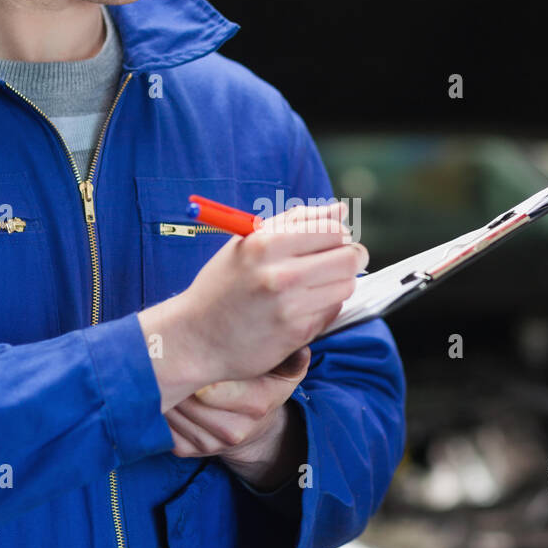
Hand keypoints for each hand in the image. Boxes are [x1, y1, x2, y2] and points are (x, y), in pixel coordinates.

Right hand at [144, 201, 367, 388]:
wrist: (196, 337)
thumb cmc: (223, 285)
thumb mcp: (249, 242)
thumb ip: (296, 222)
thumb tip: (340, 210)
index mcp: (265, 244)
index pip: (331, 230)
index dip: (340, 233)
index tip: (335, 240)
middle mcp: (279, 275)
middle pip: (349, 258)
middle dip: (352, 256)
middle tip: (341, 260)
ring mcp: (289, 307)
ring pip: (346, 286)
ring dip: (339, 283)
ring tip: (316, 284)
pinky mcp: (296, 334)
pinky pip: (332, 311)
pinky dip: (324, 306)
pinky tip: (303, 306)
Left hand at [165, 348, 310, 469]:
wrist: (256, 432)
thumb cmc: (265, 389)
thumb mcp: (285, 373)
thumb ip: (293, 359)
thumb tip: (300, 349)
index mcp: (257, 404)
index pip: (214, 388)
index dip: (195, 366)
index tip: (184, 345)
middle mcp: (233, 429)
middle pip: (188, 399)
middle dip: (175, 376)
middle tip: (163, 353)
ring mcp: (209, 444)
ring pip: (172, 412)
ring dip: (161, 391)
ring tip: (160, 369)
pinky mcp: (187, 450)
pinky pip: (162, 428)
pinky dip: (157, 410)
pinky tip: (162, 392)